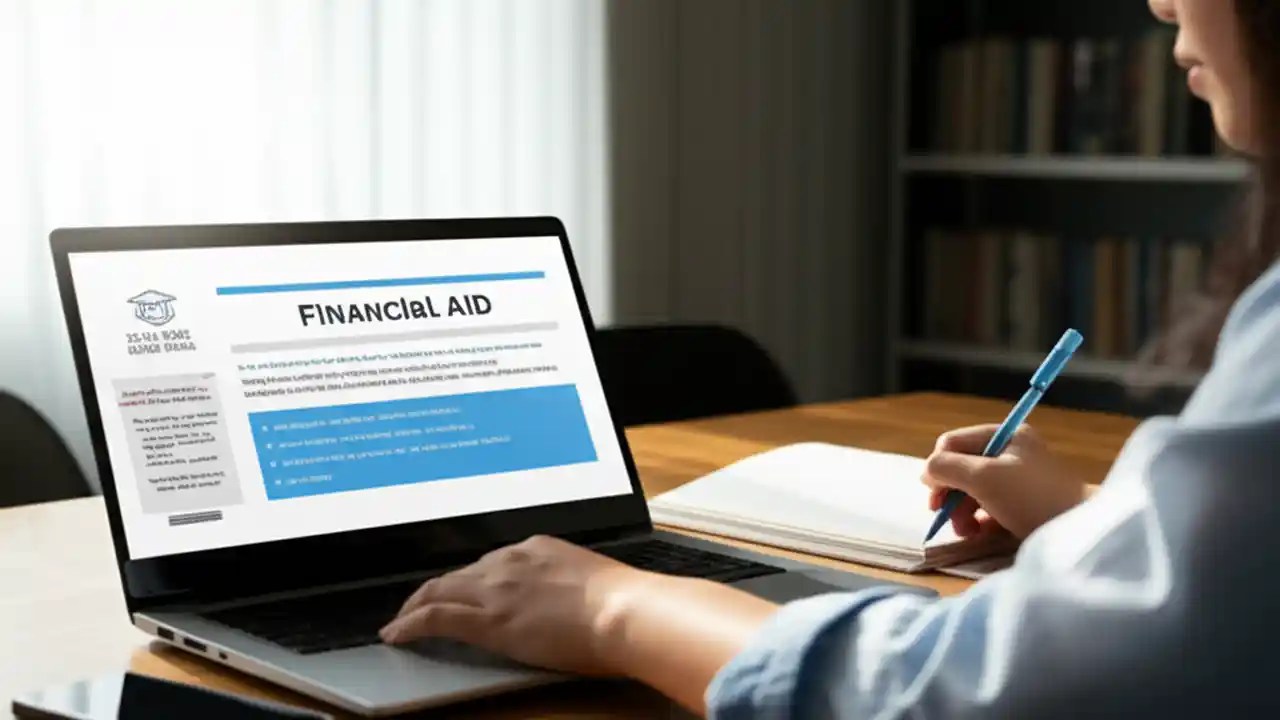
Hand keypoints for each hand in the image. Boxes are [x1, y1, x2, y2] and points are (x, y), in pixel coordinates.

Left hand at [379, 535, 652, 675]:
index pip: (490, 564)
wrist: (623, 611)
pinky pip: (435, 618)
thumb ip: (567, 583)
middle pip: (458, 574)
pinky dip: (409, 625)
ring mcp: (496, 590)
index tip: (462, 590)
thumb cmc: (622, 602)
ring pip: (439, 591)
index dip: (469, 579)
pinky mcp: (488, 621)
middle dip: (434, 590)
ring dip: (414, 606)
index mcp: (536, 549)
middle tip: (417, 606)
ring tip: (400, 622)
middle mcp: (509, 562)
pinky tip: (396, 634)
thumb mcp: (589, 579)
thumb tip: (566, 600)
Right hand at [921, 424, 1088, 538]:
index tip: (936, 498)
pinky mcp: (1024, 504)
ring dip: (962, 511)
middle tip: (947, 518)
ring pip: (973, 490)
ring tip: (967, 531)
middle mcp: (1011, 452)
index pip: (952, 443)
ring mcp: (1018, 479)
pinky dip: (980, 520)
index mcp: (1005, 436)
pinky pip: (989, 506)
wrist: (1082, 533)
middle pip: (961, 467)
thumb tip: (926, 471)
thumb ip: (946, 467)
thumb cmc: (1032, 498)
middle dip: (950, 494)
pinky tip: (983, 533)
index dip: (938, 468)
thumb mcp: (983, 477)